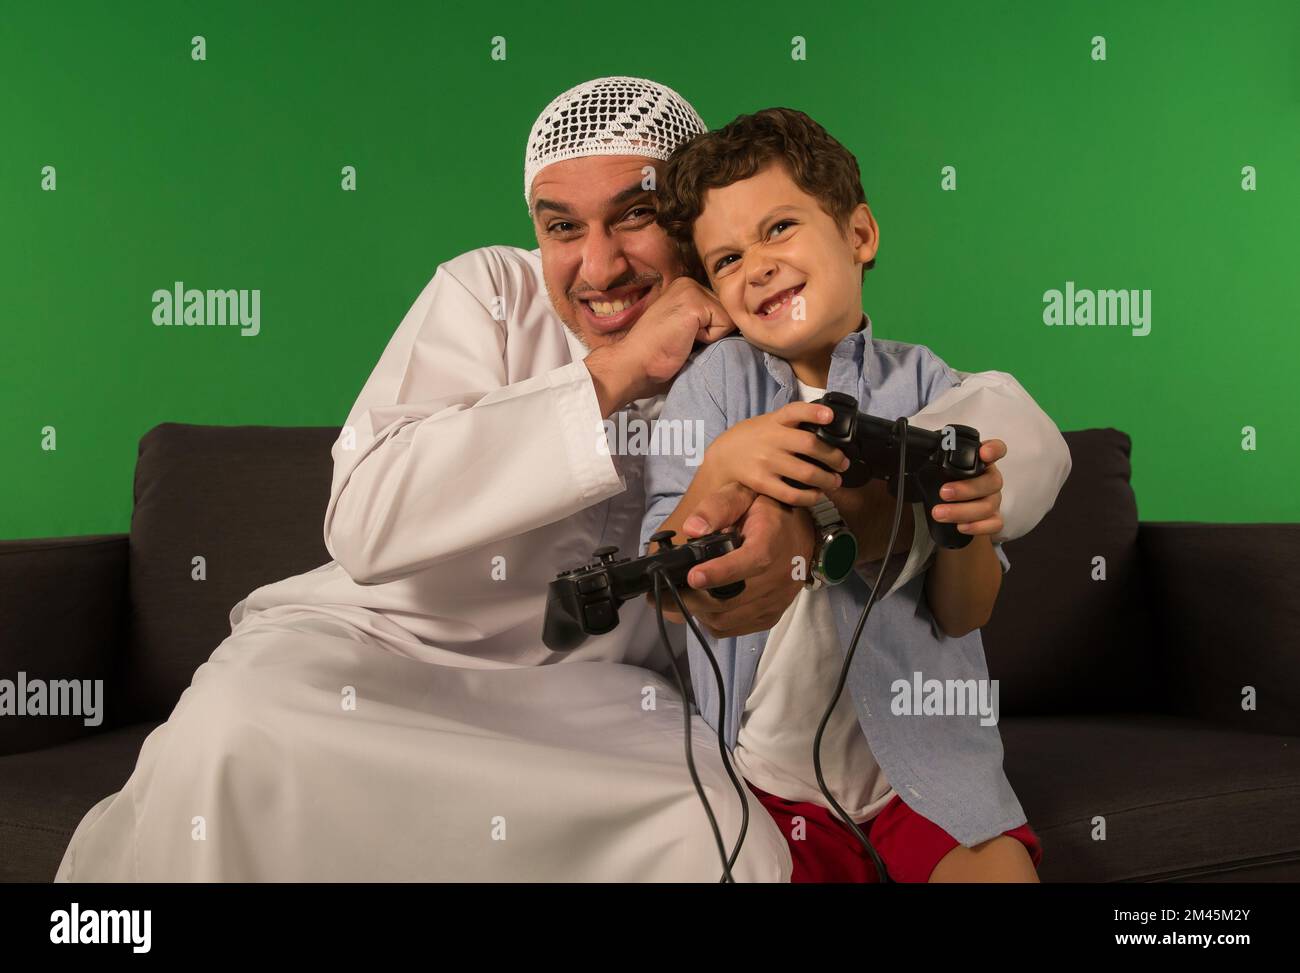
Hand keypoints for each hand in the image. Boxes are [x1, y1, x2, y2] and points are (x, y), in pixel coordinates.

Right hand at [597, 278, 735, 406]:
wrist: (635, 363)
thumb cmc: (656, 354)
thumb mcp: (683, 327)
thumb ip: (703, 319)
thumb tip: (734, 322)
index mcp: (684, 287)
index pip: (720, 307)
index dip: (710, 329)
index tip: (684, 338)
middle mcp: (688, 282)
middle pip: (727, 311)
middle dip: (712, 331)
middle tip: (683, 340)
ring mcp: (690, 290)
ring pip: (728, 318)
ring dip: (711, 336)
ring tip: (683, 340)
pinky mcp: (695, 304)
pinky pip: (725, 325)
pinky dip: (709, 339)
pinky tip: (685, 340)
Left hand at [644, 483, 814, 638]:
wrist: (803, 533)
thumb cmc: (768, 512)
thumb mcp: (744, 495)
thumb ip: (717, 507)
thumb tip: (692, 529)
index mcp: (771, 541)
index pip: (751, 561)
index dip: (721, 572)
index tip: (693, 576)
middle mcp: (779, 575)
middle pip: (732, 599)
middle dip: (693, 598)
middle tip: (664, 593)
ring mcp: (776, 599)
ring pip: (729, 618)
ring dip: (700, 612)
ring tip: (682, 598)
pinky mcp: (772, 615)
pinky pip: (736, 629)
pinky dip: (714, 622)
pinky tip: (704, 607)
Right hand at [703, 401, 849, 507]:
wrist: (722, 457)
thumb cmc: (753, 438)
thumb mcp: (768, 423)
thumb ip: (791, 424)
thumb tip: (826, 428)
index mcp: (774, 421)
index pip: (795, 411)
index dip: (814, 412)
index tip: (830, 416)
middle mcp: (771, 439)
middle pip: (810, 445)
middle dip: (834, 457)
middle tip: (843, 464)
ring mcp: (766, 462)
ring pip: (806, 472)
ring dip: (827, 479)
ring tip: (835, 482)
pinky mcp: (762, 482)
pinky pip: (792, 493)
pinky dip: (810, 496)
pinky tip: (817, 494)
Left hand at [929, 439, 1005, 536]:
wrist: (951, 510)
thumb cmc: (947, 486)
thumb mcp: (940, 472)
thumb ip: (936, 465)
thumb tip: (916, 460)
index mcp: (981, 463)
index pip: (997, 449)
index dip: (994, 449)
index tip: (984, 453)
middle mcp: (990, 480)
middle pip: (992, 481)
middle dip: (966, 488)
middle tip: (944, 492)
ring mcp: (994, 499)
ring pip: (989, 505)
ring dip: (962, 511)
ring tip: (940, 513)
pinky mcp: (994, 519)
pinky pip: (995, 524)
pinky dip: (978, 526)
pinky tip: (961, 526)